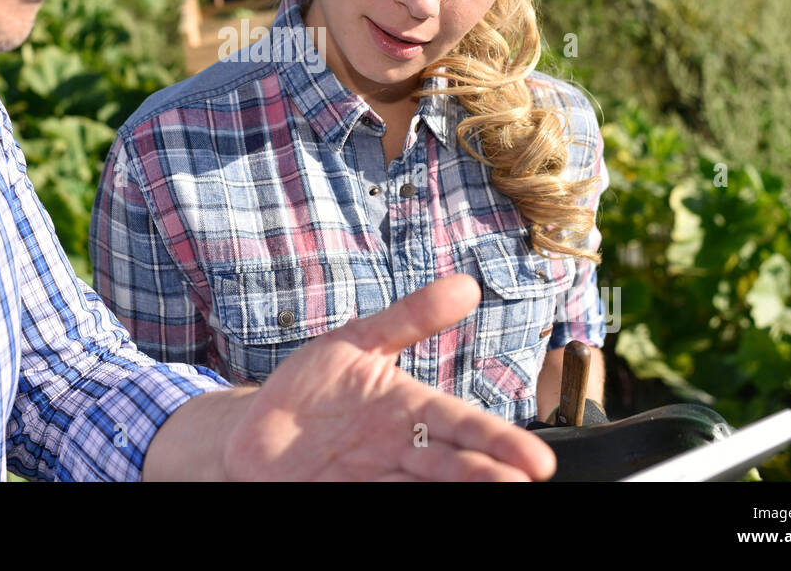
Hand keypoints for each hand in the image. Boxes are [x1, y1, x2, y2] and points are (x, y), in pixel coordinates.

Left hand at [220, 274, 556, 480]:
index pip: (461, 425)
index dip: (497, 441)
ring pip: (425, 490)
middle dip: (485, 474)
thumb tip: (467, 284)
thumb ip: (410, 317)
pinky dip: (405, 505)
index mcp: (409, 410)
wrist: (253, 430)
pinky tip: (422, 503)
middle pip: (451, 464)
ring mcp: (374, 480)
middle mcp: (400, 450)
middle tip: (520, 482)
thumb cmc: (311, 388)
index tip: (537, 461)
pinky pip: (385, 506)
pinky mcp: (347, 500)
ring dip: (458, 495)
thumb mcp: (357, 341)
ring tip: (494, 494)